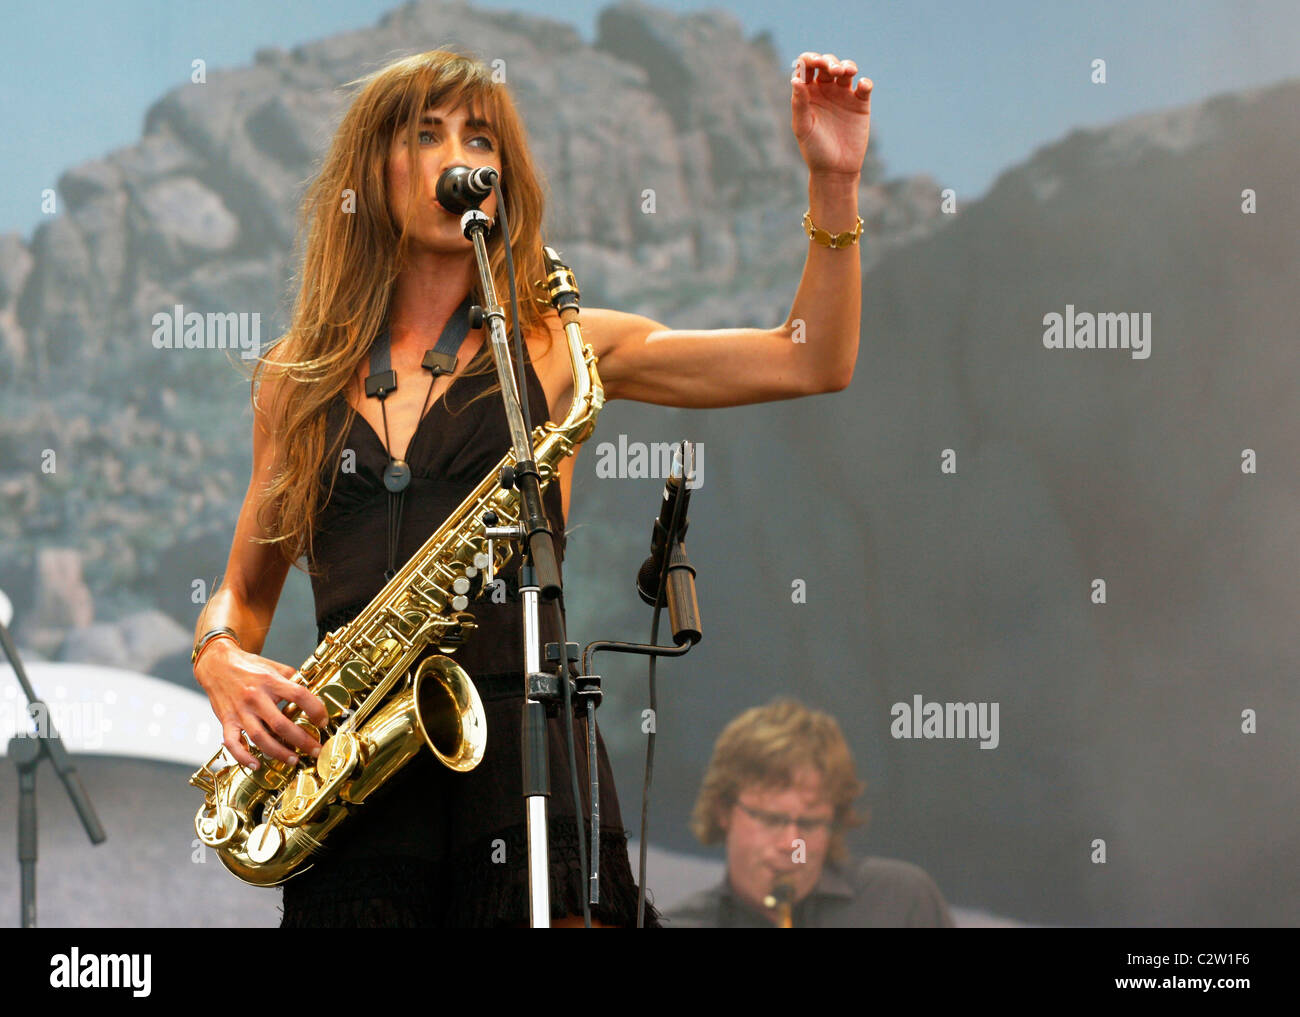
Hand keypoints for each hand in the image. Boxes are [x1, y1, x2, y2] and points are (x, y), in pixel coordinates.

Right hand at [194, 639, 328, 769]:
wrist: (217, 664)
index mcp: (270, 682)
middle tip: (315, 750)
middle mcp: (255, 697)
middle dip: (302, 740)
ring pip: (260, 737)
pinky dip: (243, 757)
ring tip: (293, 760)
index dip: (315, 710)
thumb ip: (292, 679)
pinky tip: (256, 765)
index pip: (299, 695)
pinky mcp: (226, 721)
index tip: (323, 722)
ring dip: (278, 752)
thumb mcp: (274, 667)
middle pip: (281, 724)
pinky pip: (232, 743)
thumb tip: (313, 693)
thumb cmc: (249, 667)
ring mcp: (240, 711)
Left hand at [790, 52, 872, 177]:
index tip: (814, 63)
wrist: (835, 169)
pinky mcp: (860, 103)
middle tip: (833, 70)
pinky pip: (864, 86)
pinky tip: (862, 86)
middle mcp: (825, 89)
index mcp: (808, 92)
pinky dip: (864, 82)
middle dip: (829, 61)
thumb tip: (795, 80)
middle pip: (827, 63)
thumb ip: (799, 104)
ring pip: (846, 69)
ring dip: (847, 65)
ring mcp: (843, 95)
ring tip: (846, 72)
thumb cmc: (814, 150)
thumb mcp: (803, 127)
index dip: (810, 59)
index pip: (807, 67)